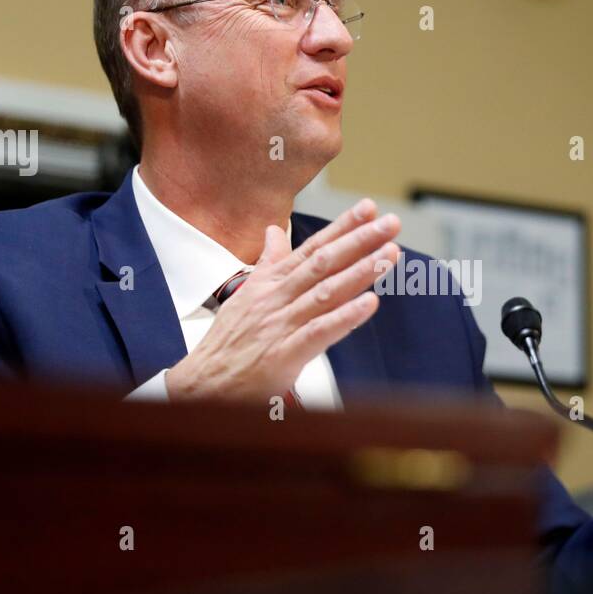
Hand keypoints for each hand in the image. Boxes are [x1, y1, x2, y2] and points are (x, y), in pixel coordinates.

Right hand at [165, 199, 400, 401]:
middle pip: (323, 263)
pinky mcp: (284, 354)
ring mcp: (281, 324)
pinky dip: (345, 317)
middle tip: (390, 224)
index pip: (312, 248)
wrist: (202, 384)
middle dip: (359, 241)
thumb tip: (274, 231)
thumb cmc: (228, 342)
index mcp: (271, 283)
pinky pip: (319, 332)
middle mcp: (278, 298)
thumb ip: (268, 263)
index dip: (342, 228)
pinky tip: (370, 303)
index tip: (369, 209)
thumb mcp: (246, 294)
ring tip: (389, 255)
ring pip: (326, 292)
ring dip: (360, 272)